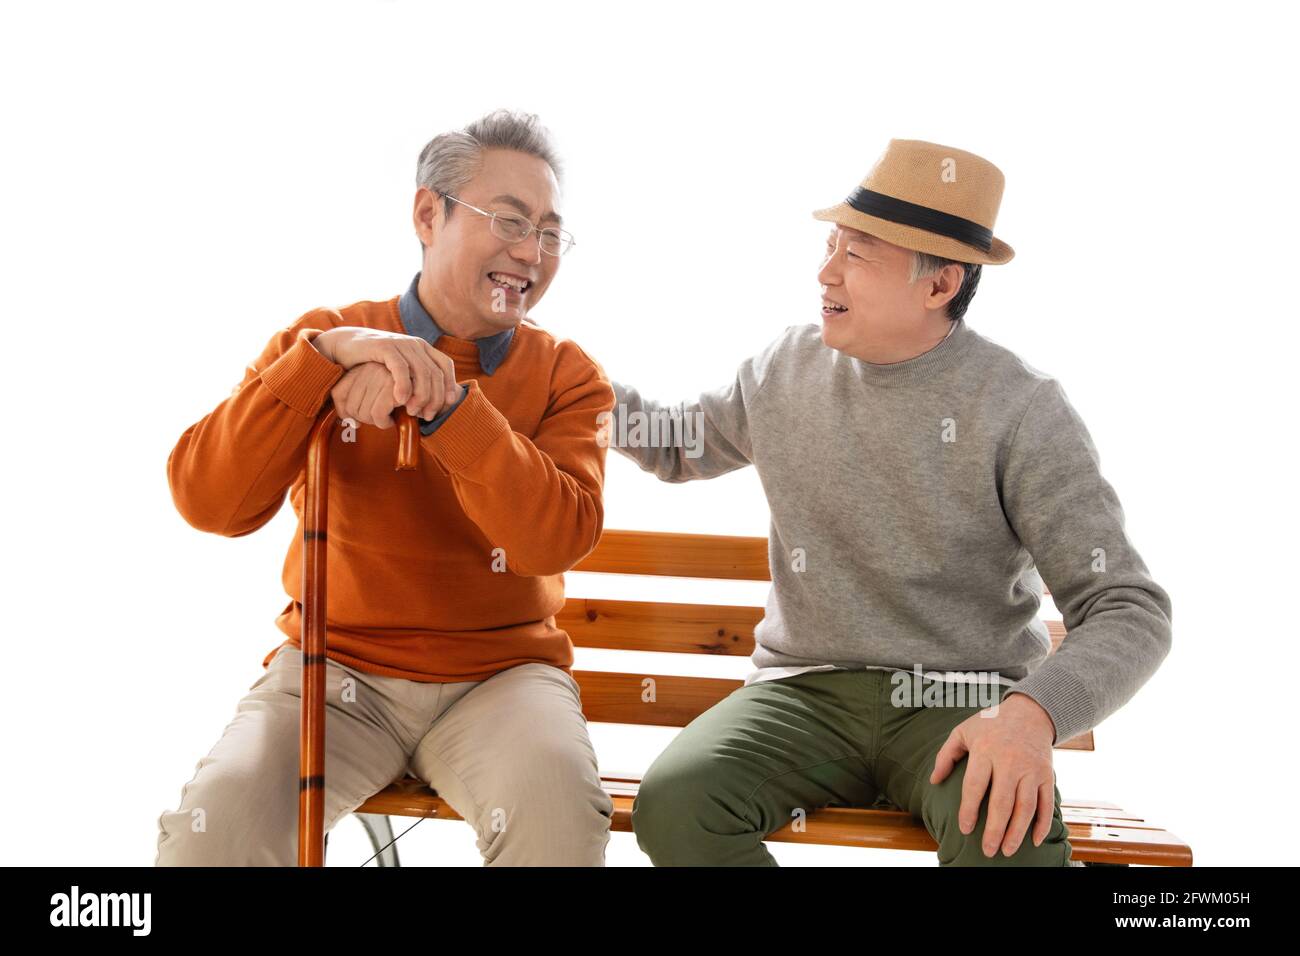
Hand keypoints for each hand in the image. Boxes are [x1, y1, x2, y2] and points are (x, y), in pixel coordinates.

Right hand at [314, 326, 458, 413]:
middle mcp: (415, 344)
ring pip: (422, 372)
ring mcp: (401, 344)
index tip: (448, 404)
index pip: (445, 365)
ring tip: (413, 411)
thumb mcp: (399, 370)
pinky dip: (404, 386)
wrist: (345, 345)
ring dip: (420, 395)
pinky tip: (400, 400)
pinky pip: (401, 368)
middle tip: (428, 416)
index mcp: (421, 348)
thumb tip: (433, 403)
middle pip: (435, 373)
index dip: (450, 385)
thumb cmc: (374, 363)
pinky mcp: (385, 347)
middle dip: (435, 397)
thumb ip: (415, 380)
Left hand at [929, 692, 1057, 857]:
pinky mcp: (1047, 775)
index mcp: (986, 750)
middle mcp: (1010, 761)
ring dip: (1017, 832)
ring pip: (1025, 806)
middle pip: (1002, 801)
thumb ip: (946, 755)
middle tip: (987, 850)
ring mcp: (1031, 769)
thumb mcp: (963, 731)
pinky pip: (1046, 803)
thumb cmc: (991, 724)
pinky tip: (1034, 841)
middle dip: (994, 829)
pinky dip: (1043, 824)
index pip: (975, 785)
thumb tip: (934, 781)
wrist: (1030, 712)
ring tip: (1007, 850)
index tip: (965, 829)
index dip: (969, 809)